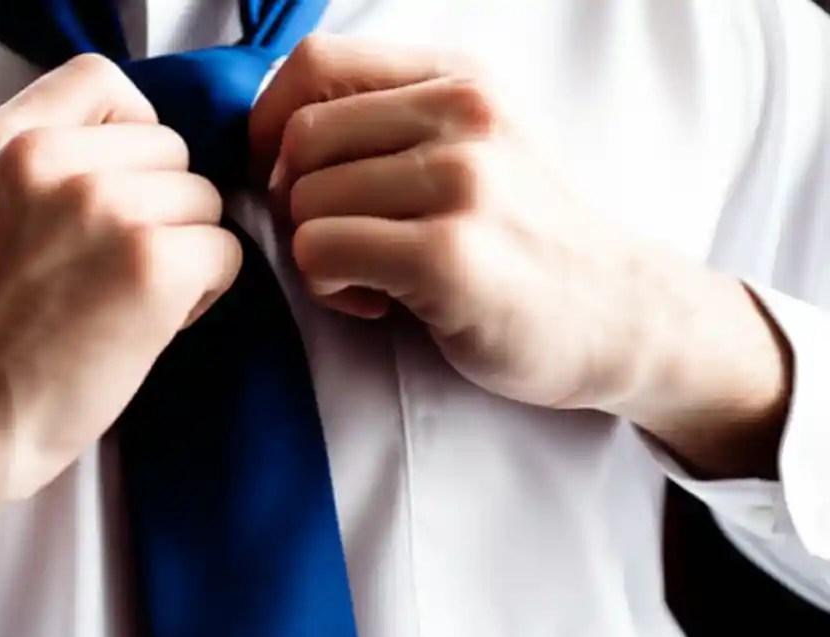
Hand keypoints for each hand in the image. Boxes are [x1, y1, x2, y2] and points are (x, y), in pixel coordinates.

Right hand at [0, 54, 239, 636]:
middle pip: (168, 148)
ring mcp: (103, 206)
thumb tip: (129, 166)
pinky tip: (152, 328)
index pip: (102, 82)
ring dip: (184, 251)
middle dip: (160, 205)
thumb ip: (33, 174)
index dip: (130, 134)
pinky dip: (204, 293)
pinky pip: (224, 252)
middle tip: (119, 270)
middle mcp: (47, 158)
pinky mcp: (150, 263)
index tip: (121, 187)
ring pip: (203, 199)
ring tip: (130, 304)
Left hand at [251, 36, 789, 474]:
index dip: (272, 122)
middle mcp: (466, 115)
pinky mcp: (446, 254)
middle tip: (337, 241)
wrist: (621, 316)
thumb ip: (394, 120)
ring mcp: (461, 182)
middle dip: (291, 200)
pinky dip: (327, 285)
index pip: (317, 62)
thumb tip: (275, 134)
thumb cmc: (529, 239)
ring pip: (304, 199)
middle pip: (300, 138)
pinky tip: (374, 301)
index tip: (286, 174)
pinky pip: (319, 250)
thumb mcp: (479, 146)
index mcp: (462, 79)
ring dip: (313, 253)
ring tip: (370, 276)